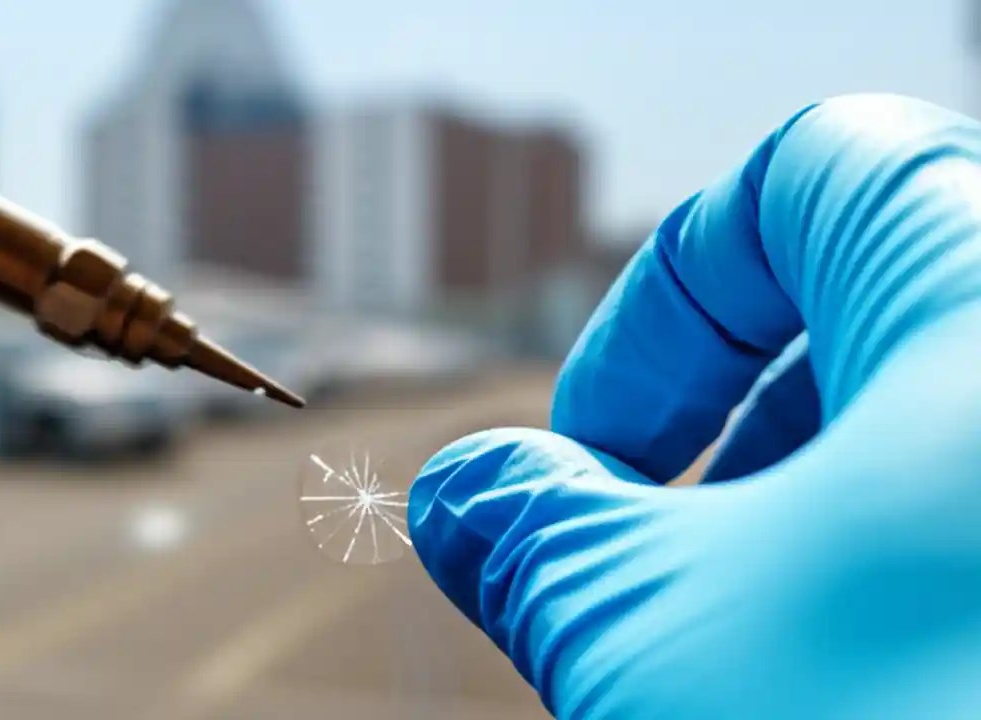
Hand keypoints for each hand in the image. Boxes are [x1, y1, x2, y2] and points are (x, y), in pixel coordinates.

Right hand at [410, 94, 980, 718]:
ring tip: (719, 673)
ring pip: (921, 462)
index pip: (806, 177)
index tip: (596, 455)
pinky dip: (874, 608)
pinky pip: (962, 555)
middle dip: (714, 458)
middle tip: (642, 587)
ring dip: (785, 553)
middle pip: (863, 335)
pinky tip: (808, 699)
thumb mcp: (655, 632)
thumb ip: (530, 531)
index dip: (667, 303)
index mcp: (979, 302)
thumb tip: (457, 496)